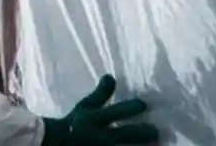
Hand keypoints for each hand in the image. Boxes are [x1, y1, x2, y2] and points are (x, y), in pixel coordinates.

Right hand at [41, 75, 159, 144]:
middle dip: (145, 132)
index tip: (143, 104)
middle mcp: (102, 136)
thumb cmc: (74, 123)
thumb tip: (110, 76)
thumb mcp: (86, 106)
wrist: (60, 142)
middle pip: (129, 134)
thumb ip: (100, 94)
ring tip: (154, 144)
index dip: (133, 107)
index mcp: (97, 119)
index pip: (117, 111)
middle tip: (156, 130)